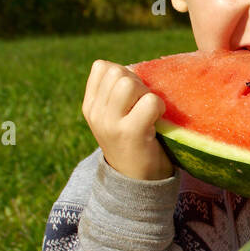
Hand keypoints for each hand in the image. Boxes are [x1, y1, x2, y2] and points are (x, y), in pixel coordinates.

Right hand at [82, 60, 173, 180]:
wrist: (136, 183)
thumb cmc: (132, 143)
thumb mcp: (113, 118)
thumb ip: (115, 93)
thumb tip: (131, 68)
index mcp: (90, 106)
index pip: (102, 67)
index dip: (123, 74)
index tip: (131, 96)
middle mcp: (96, 114)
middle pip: (117, 72)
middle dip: (137, 82)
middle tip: (143, 105)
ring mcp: (111, 124)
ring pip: (129, 83)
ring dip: (147, 93)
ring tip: (149, 113)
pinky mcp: (131, 133)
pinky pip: (150, 101)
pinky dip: (159, 107)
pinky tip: (157, 122)